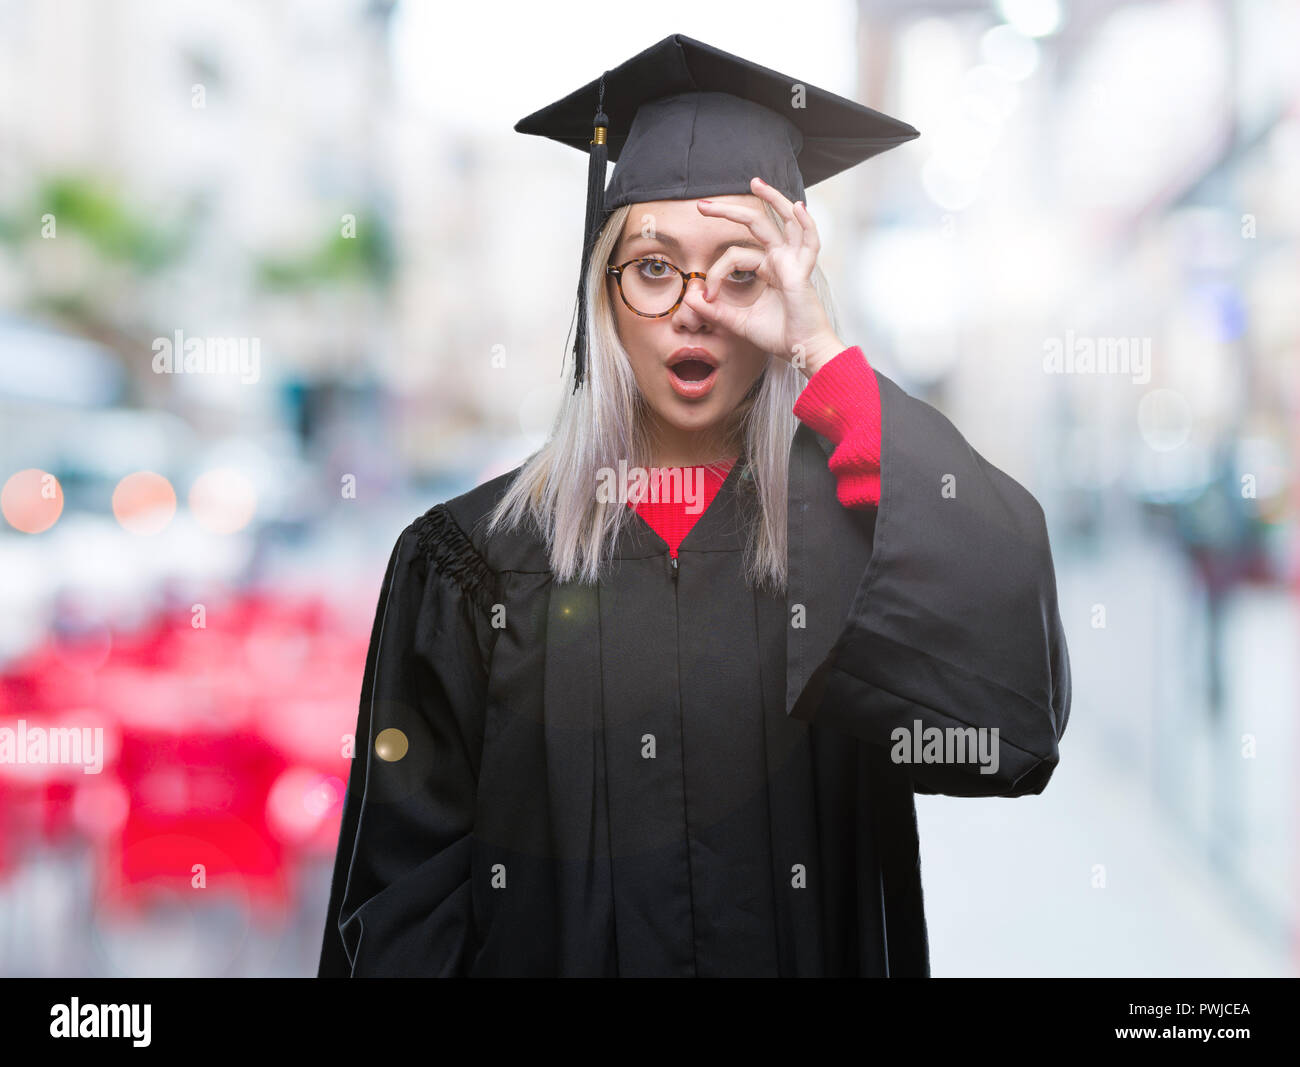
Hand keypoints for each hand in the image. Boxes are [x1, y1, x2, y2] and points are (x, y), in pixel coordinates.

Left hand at [684, 176, 846, 377]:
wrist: (802, 352)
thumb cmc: (778, 336)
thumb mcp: (737, 322)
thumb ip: (715, 311)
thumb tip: (690, 297)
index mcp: (767, 269)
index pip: (734, 256)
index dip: (715, 273)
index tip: (707, 298)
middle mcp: (780, 260)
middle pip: (755, 225)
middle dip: (729, 211)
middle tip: (702, 204)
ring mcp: (793, 262)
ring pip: (783, 222)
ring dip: (772, 199)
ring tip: (755, 182)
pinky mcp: (802, 272)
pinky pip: (808, 243)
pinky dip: (806, 224)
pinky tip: (797, 207)